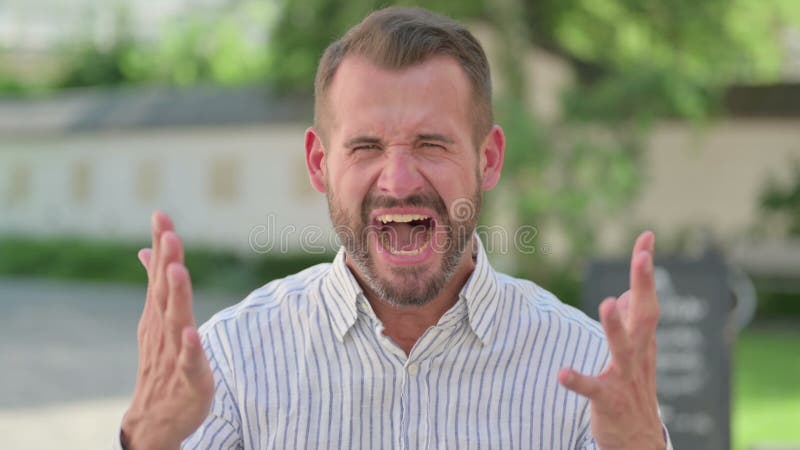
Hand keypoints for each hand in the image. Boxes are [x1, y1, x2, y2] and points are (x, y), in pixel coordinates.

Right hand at [121, 211, 213, 449]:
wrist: (155, 417)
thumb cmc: (161, 362)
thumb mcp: (157, 319)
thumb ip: (156, 282)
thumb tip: (148, 249)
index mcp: (159, 313)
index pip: (160, 273)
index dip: (162, 245)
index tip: (161, 214)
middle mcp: (164, 328)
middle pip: (165, 291)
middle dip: (167, 261)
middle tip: (169, 234)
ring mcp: (175, 352)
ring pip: (176, 320)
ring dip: (176, 295)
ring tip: (177, 270)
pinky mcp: (190, 377)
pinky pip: (189, 360)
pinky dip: (189, 346)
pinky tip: (191, 333)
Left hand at [558, 231, 664, 449]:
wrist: (639, 443)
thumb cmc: (634, 392)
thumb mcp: (636, 355)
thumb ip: (630, 325)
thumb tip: (623, 296)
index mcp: (643, 342)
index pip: (647, 299)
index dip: (646, 269)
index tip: (647, 236)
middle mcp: (638, 356)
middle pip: (645, 316)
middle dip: (644, 285)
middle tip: (644, 257)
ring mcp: (624, 378)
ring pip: (623, 349)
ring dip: (616, 327)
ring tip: (606, 304)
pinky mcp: (608, 401)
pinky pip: (593, 389)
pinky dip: (579, 380)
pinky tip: (562, 373)